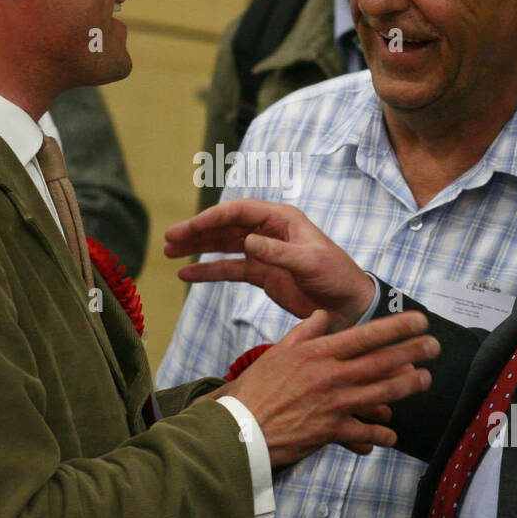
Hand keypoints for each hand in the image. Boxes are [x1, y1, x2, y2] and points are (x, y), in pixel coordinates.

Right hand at [165, 199, 375, 330]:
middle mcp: (269, 231)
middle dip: (197, 232)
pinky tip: (186, 274)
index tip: (187, 228)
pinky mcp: (262, 274)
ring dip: (197, 248)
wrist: (348, 306)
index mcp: (282, 219)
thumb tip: (248, 242)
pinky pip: (229, 269)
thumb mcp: (309, 263)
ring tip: (168, 252)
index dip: (211, 218)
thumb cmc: (336, 277)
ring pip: (223, 245)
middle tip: (168, 239)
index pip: (239, 211)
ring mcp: (264, 252)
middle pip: (225, 226)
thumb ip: (278, 253)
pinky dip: (207, 271)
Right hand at [218, 309, 436, 468]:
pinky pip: (365, 433)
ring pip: (381, 392)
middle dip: (413, 352)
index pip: (366, 335)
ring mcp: (335, 404)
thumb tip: (322, 314)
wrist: (240, 428)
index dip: (397, 327)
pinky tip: (392, 435)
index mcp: (320, 353)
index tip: (419, 320)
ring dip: (407, 386)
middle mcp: (332, 375)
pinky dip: (381, 434)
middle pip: (382, 361)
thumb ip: (304, 332)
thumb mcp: (277, 352)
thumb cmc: (255, 390)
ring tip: (424, 379)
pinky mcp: (332, 431)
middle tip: (435, 346)